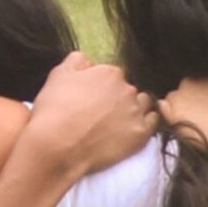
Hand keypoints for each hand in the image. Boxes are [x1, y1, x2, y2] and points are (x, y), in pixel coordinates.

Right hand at [15, 55, 157, 182]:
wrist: (58, 145)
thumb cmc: (54, 109)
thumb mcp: (58, 74)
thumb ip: (77, 61)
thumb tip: (88, 61)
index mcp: (110, 73)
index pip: (112, 76)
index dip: (101, 87)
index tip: (92, 99)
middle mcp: (127, 89)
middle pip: (127, 89)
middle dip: (117, 98)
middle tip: (102, 113)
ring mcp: (136, 112)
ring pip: (143, 103)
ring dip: (135, 108)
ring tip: (119, 121)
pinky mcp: (140, 134)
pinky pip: (153, 122)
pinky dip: (147, 122)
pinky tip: (134, 127)